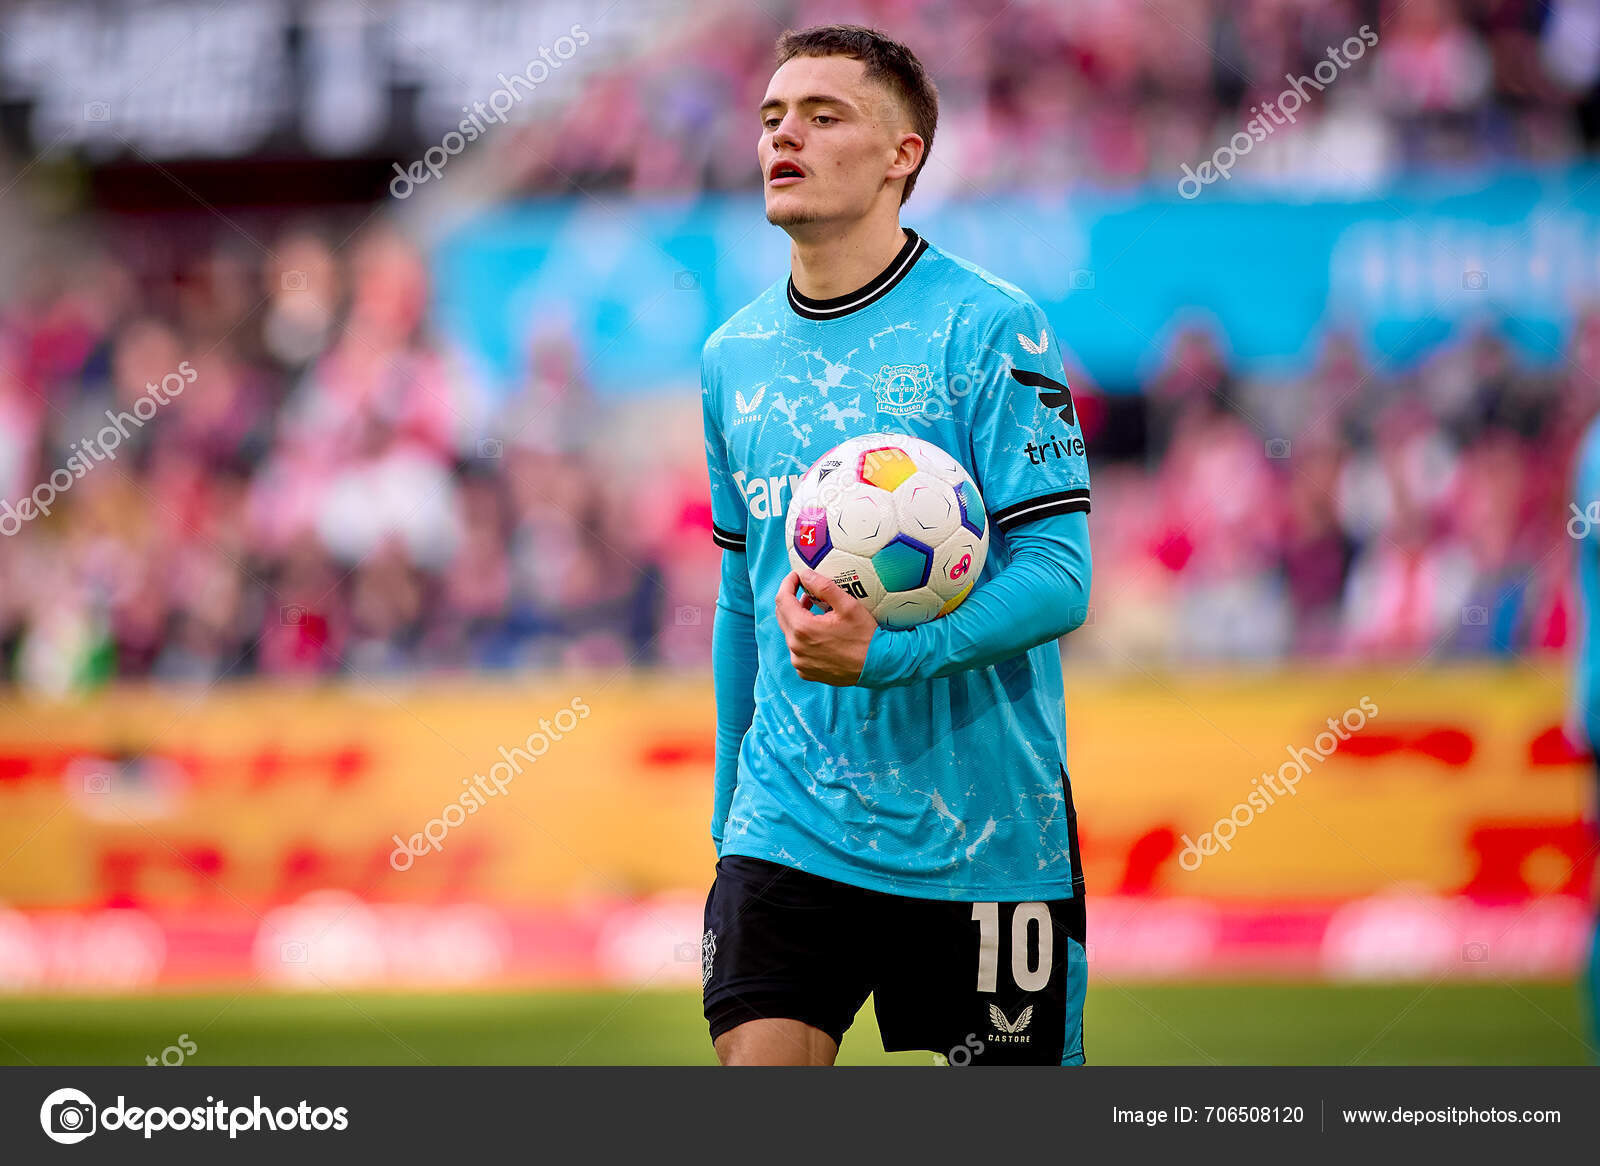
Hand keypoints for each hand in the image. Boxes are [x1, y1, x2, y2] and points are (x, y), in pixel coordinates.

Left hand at [774, 567, 876, 685]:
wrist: (878, 666)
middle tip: (806, 590)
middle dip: (790, 599)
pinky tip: (818, 632)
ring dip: (797, 618)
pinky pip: (797, 649)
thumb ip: (823, 587)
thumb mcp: (848, 606)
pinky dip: (803, 637)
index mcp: (803, 629)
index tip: (797, 575)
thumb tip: (805, 574)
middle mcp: (796, 648)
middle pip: (782, 616)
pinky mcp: (806, 672)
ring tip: (813, 609)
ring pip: (789, 633)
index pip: (782, 599)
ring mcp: (800, 662)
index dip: (788, 583)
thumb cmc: (865, 636)